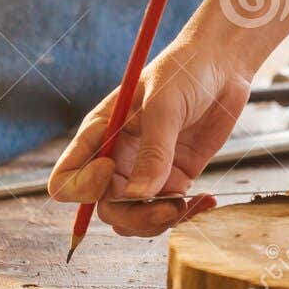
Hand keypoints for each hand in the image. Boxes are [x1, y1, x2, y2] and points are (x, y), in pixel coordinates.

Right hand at [48, 36, 254, 236]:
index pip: (66, 179)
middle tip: (166, 206)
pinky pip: (167, 212)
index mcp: (99, 135)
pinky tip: (205, 201)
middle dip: (131, 215)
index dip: (82, 187)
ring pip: (134, 218)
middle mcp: (117, 158)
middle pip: (103, 207)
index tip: (110, 170)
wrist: (221, 66)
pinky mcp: (174, 179)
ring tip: (185, 204)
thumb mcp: (165, 105)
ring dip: (156, 222)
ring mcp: (145, 172)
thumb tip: (137, 196)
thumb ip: (153, 151)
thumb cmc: (184, 72)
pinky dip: (184, 216)